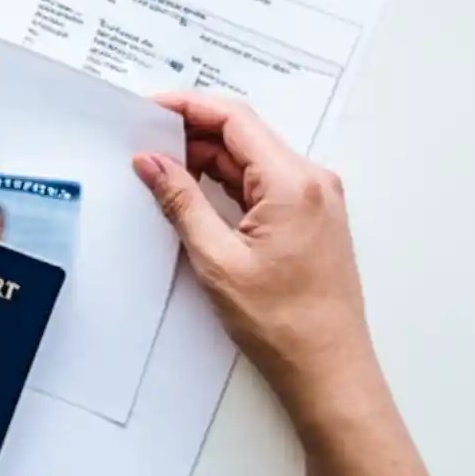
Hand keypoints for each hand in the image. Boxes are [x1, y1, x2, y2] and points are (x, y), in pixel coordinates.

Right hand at [131, 93, 370, 405]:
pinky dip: (227, 181)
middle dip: (191, 134)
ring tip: (163, 171)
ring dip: (207, 159)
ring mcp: (315, 198)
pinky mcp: (310, 216)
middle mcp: (311, 181)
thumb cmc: (284, 323)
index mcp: (292, 183)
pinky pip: (262, 181)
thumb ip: (180, 201)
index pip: (234, 120)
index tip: (150, 109)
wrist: (329, 369)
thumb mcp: (216, 259)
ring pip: (251, 158)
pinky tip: (196, 192)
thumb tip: (151, 163)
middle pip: (242, 135)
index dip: (187, 106)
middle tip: (145, 145)